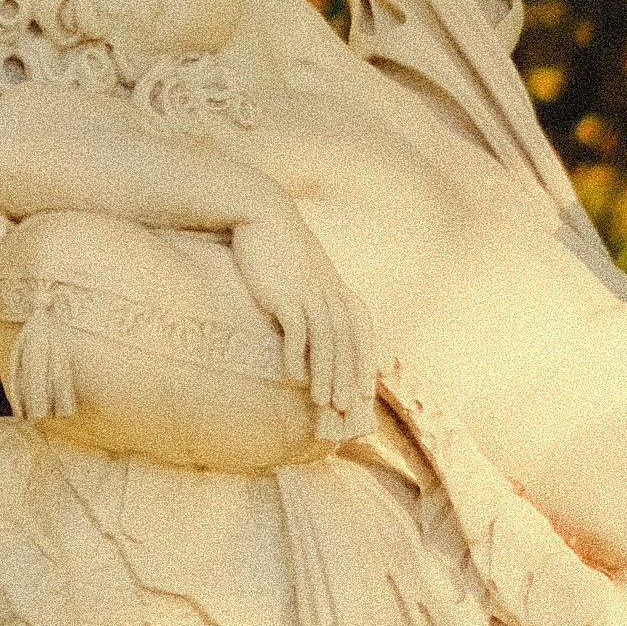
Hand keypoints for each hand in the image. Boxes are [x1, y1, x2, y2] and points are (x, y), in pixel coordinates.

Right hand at [235, 203, 375, 446]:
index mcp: (340, 291)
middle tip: (347, 411)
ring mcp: (310, 295)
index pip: (363, 334)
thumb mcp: (307, 273)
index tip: (365, 395)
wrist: (260, 214)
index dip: (365, 364)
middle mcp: (331, 295)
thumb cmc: (281, 248)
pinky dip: (297, 357)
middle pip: (348, 345)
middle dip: (349, 380)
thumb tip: (312, 330)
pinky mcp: (285, 295)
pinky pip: (298, 332)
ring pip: (327, 343)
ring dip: (327, 376)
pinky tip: (293, 377)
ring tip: (323, 403)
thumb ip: (316, 297)